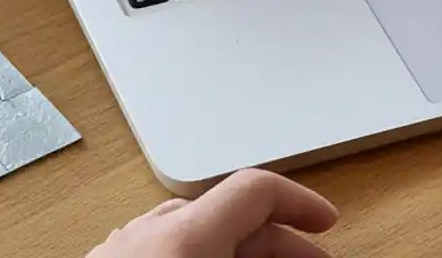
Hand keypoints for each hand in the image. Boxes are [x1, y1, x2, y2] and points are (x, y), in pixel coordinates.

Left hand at [85, 169, 338, 257]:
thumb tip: (301, 254)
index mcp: (183, 237)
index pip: (253, 189)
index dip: (299, 200)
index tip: (326, 221)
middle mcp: (145, 234)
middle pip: (223, 213)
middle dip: (274, 238)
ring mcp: (115, 249)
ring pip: (187, 230)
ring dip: (232, 246)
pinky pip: (155, 248)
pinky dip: (191, 255)